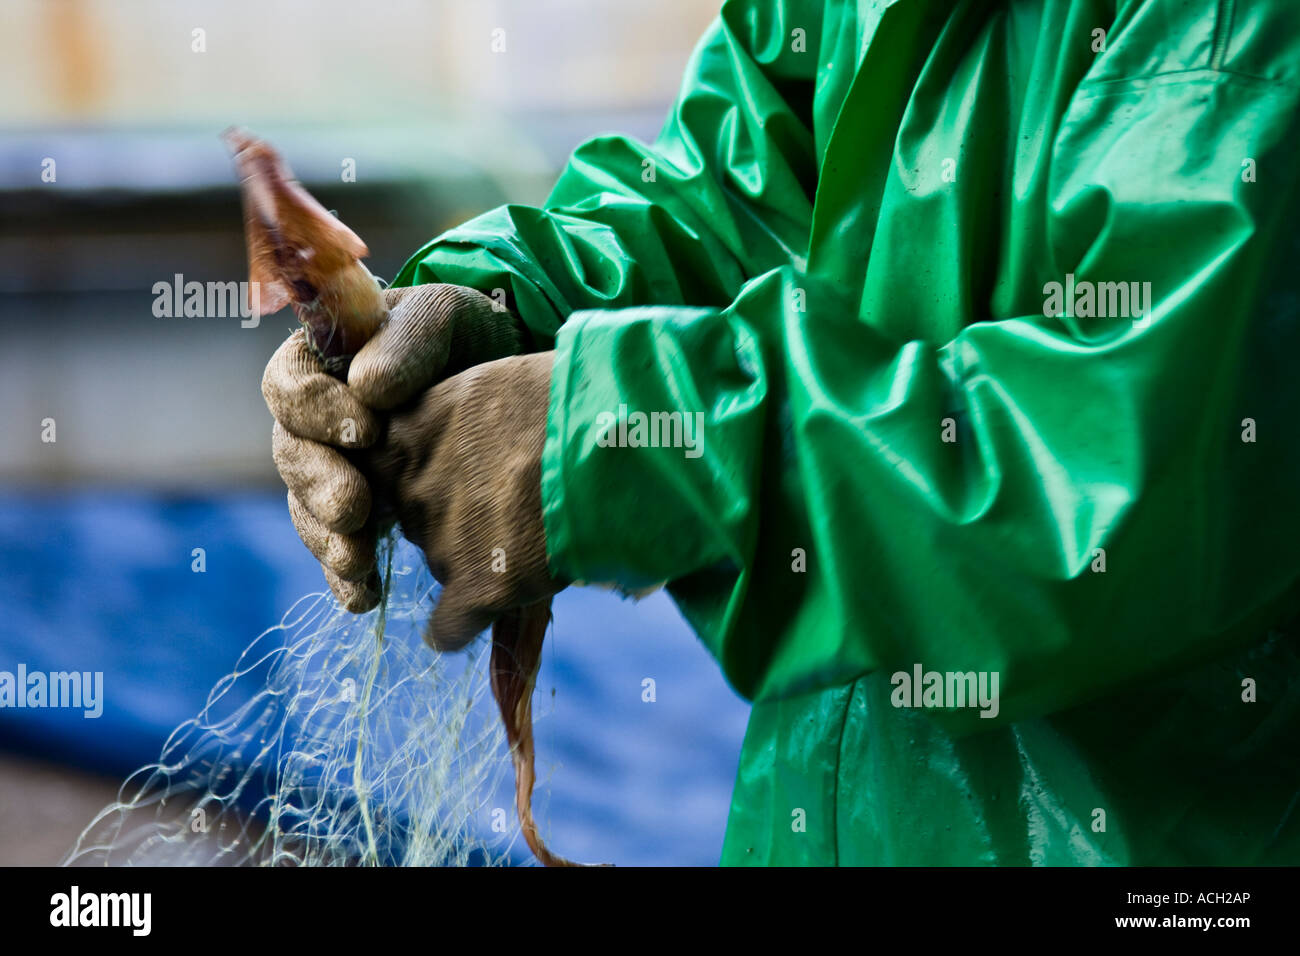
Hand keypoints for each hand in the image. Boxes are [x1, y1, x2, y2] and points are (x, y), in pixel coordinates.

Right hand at [261, 283, 522, 610]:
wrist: (512, 381)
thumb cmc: (468, 336)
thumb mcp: (446, 316)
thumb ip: (408, 338)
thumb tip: (368, 385)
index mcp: (319, 363)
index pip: (288, 387)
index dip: (316, 410)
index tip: (365, 429)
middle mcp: (316, 424)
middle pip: (293, 457)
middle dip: (321, 486)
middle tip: (355, 507)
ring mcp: (337, 474)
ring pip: (310, 512)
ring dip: (329, 541)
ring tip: (358, 563)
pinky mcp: (367, 520)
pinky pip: (341, 553)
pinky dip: (348, 579)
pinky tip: (364, 597)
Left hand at [359, 351, 564, 649]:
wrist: (615, 438)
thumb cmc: (568, 398)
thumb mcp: (492, 387)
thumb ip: (454, 419)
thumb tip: (458, 446)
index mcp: (408, 429)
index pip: (382, 466)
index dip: (415, 474)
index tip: (448, 474)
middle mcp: (411, 487)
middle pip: (416, 518)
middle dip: (454, 514)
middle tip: (509, 499)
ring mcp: (442, 541)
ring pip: (443, 564)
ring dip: (476, 556)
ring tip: (534, 530)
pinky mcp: (478, 586)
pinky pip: (449, 628)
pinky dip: (460, 626)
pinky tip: (483, 611)